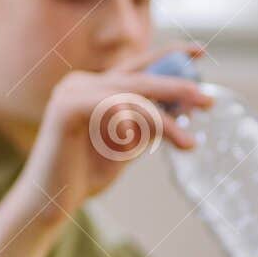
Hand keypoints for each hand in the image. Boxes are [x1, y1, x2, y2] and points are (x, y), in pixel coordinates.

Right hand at [0, 46, 209, 256]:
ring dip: (165, 119)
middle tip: (207, 100)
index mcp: (92, 86)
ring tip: (188, 141)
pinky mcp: (66, 108)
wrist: (49, 203)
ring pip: (132, 94)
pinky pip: (115, 108)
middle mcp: (80, 82)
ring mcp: (71, 92)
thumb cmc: (85, 176)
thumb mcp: (128, 145)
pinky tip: (144, 143)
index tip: (200, 53)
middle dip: (178, 86)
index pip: (136, 65)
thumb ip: (149, 124)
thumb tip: (186, 106)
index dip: (169, 55)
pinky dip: (137, 125)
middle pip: (139, 76)